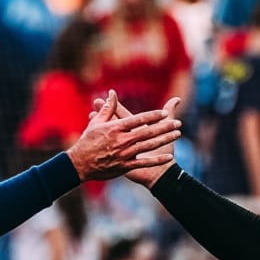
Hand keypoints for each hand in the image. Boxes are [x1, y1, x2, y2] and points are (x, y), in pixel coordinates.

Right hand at [66, 91, 181, 181]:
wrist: (80, 164)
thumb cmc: (88, 141)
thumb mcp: (96, 123)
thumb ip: (107, 108)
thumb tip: (112, 93)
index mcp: (116, 128)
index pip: (138, 119)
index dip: (152, 116)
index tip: (164, 113)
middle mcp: (123, 140)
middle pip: (148, 132)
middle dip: (165, 127)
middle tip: (178, 123)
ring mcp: (125, 154)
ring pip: (149, 145)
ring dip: (165, 140)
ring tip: (177, 135)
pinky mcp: (125, 166)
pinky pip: (144, 162)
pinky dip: (157, 160)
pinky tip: (169, 157)